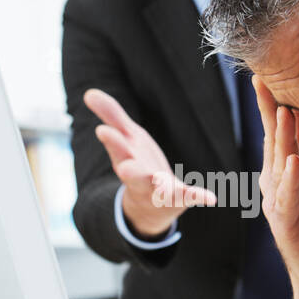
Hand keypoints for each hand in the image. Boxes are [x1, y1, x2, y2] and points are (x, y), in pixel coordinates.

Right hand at [84, 89, 215, 236]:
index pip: (116, 148)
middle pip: (130, 172)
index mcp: (125, 158)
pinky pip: (188, 197)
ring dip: (156, 185)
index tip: (103, 130)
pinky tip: (210, 197)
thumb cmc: (137, 164)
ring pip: (155, 188)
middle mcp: (138, 176)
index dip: (111, 140)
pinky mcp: (178, 197)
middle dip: (128, 169)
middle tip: (123, 167)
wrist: (150, 206)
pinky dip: (198, 197)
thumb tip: (88, 93)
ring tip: (159, 180)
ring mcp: (158, 189)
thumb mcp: (127, 138)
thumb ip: (111, 115)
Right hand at [254, 77, 298, 298]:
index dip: (288, 96)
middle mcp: (281, 177)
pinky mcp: (284, 223)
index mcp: (295, 164)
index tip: (291, 66)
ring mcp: (279, 199)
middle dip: (271, 107)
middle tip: (266, 75)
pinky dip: (289, 179)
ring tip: (285, 111)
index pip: (290, 124)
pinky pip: (285, 197)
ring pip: (277, 162)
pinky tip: (294, 162)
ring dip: (281, 137)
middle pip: (275, 136)